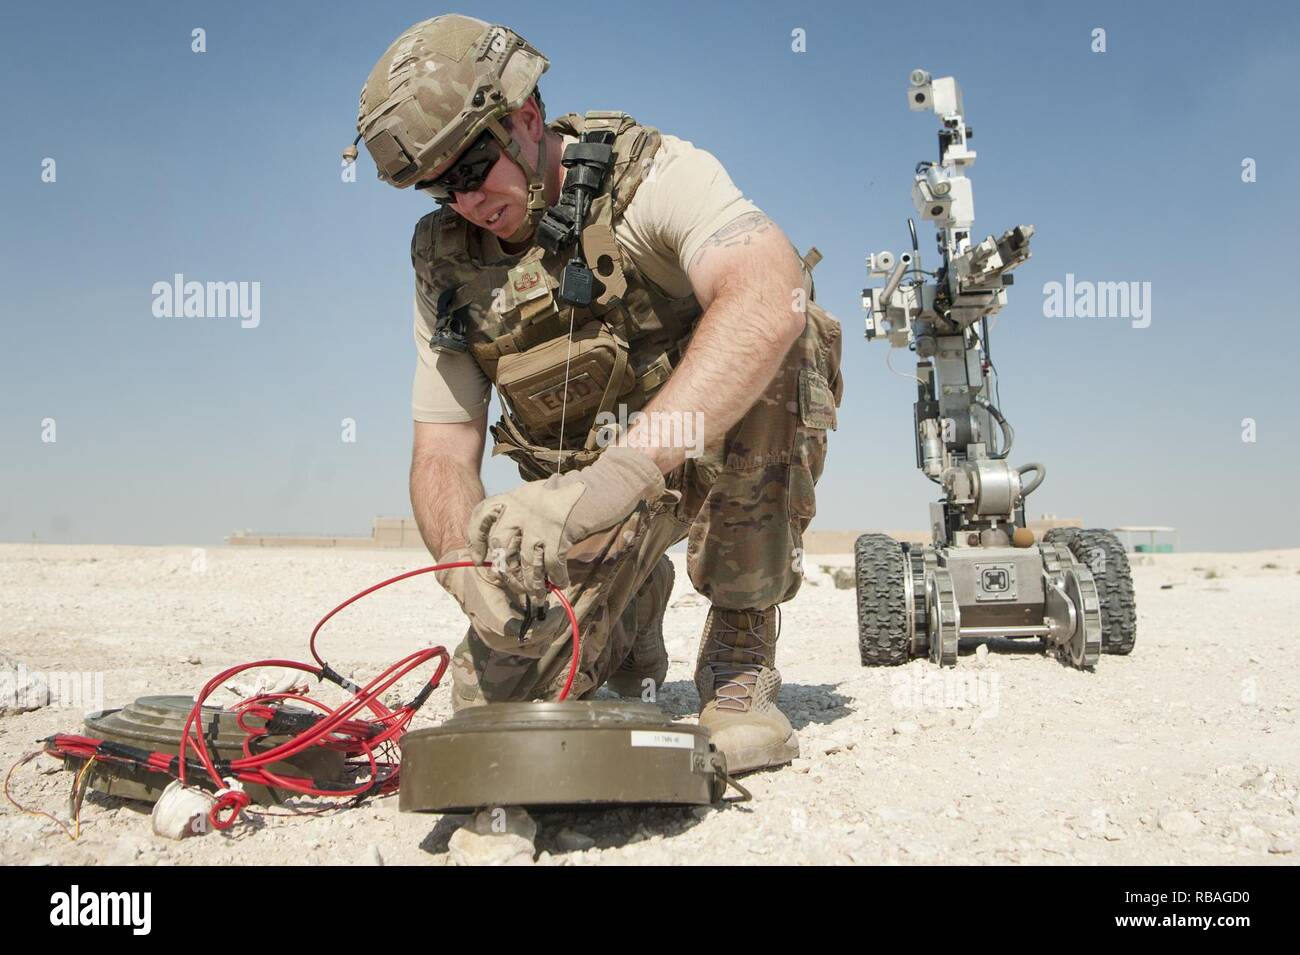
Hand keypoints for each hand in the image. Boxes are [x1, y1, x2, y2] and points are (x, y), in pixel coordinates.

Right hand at [434, 548, 565, 653]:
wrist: (462, 581)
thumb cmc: (482, 574)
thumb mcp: (502, 572)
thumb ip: (522, 583)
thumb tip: (546, 593)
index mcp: (494, 622)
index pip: (529, 634)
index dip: (548, 624)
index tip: (558, 608)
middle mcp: (496, 638)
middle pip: (536, 645)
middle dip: (552, 627)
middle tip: (560, 609)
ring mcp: (499, 644)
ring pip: (536, 649)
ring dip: (548, 632)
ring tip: (554, 614)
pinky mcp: (503, 644)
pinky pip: (529, 648)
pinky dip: (541, 636)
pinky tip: (543, 618)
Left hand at [467, 447, 664, 601]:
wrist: (603, 485)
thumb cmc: (568, 496)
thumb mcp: (536, 498)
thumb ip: (518, 517)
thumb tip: (503, 553)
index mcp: (512, 497)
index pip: (481, 517)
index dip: (476, 540)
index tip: (480, 560)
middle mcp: (521, 508)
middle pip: (501, 546)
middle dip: (506, 571)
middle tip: (514, 583)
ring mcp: (540, 520)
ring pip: (526, 561)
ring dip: (531, 583)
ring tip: (537, 594)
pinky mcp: (560, 532)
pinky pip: (552, 564)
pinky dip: (556, 577)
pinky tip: (561, 582)